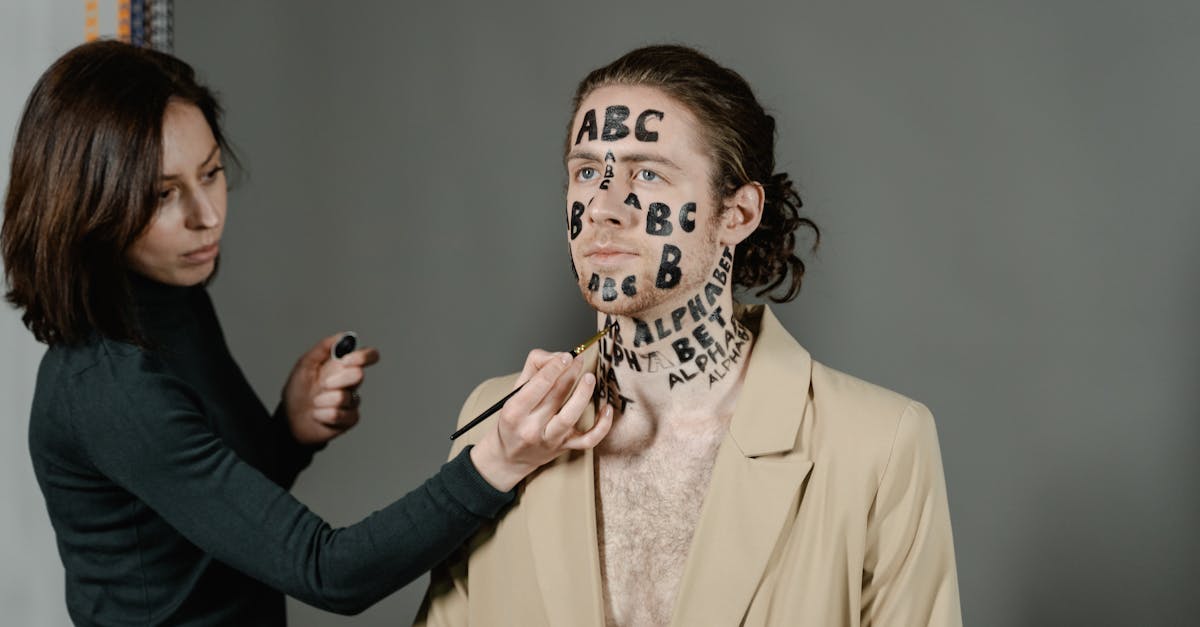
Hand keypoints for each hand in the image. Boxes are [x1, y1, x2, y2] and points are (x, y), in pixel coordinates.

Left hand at [282, 332, 380, 445]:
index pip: (368, 356)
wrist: (289, 419)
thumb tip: (343, 335)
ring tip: (315, 403)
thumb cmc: (297, 391)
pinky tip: (318, 415)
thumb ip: (323, 347)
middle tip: (323, 384)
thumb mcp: (304, 365)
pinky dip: (326, 415)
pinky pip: (344, 415)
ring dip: (326, 400)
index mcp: (342, 367)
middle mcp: (350, 382)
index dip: (363, 356)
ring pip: (348, 397)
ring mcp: (352, 401)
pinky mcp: (350, 418)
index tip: (345, 360)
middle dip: (338, 380)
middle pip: (359, 375)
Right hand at [470, 350, 612, 490]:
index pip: (538, 384)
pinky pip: (588, 440)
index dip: (555, 367)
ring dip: (583, 394)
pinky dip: (602, 425)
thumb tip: (558, 356)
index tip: (566, 356)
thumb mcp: (514, 393)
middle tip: (579, 359)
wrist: (510, 456)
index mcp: (514, 411)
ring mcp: (549, 440)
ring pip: (570, 417)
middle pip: (555, 396)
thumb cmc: (514, 420)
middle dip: (570, 373)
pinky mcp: (565, 448)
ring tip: (590, 377)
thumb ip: (534, 368)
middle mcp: (530, 427)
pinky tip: (607, 408)